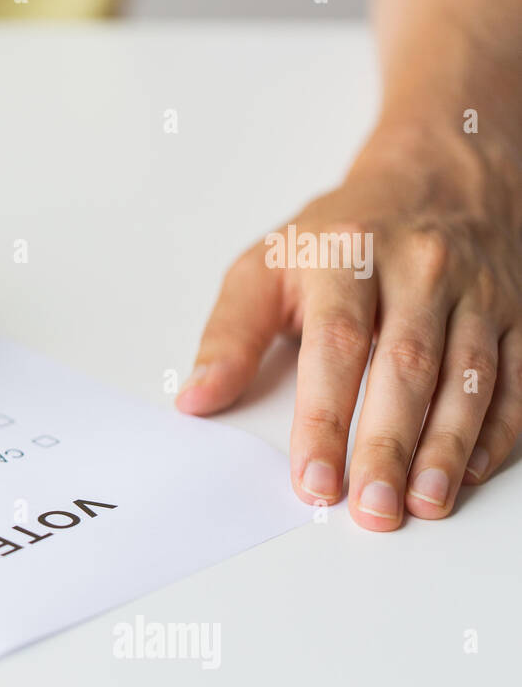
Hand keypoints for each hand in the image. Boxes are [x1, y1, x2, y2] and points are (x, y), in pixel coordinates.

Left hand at [177, 123, 521, 529]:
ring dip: (447, 448)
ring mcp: (474, 293)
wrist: (437, 177)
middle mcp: (418, 273)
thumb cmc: (339, 236)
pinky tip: (471, 472)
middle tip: (373, 510)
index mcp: (348, 259)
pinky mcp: (512, 313)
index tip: (314, 481)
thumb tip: (196, 400)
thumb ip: (230, 335)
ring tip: (424, 504)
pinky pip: (514, 376)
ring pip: (467, 377)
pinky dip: (496, 429)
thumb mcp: (265, 266)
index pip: (336, 348)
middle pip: (405, 369)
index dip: (325, 420)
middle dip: (389, 447)